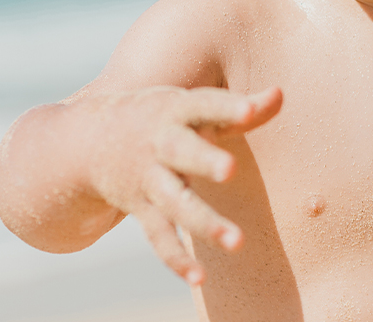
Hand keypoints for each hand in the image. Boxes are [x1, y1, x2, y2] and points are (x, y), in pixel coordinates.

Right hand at [85, 85, 282, 284]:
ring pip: (176, 202)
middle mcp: (160, 145)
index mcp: (177, 111)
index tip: (251, 110)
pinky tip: (199, 278)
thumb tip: (281, 94)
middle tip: (230, 169)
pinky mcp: (141, 209)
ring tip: (237, 242)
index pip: (204, 106)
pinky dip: (176, 259)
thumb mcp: (194, 106)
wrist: (91, 140)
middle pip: (182, 152)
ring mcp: (148, 179)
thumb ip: (238, 108)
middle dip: (204, 159)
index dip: (228, 107)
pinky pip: (160, 236)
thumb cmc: (164, 118)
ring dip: (204, 222)